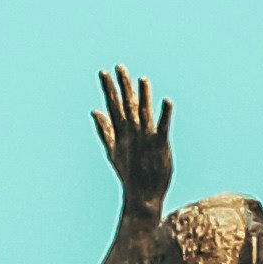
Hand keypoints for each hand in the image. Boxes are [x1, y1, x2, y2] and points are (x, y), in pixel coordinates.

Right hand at [93, 64, 171, 214]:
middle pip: (127, 105)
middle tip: (120, 67)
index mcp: (121, 133)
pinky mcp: (160, 146)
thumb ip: (104, 130)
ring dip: (143, 96)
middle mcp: (132, 133)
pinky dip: (164, 114)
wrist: (142, 196)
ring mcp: (146, 139)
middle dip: (123, 86)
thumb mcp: (112, 151)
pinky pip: (162, 127)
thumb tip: (95, 111)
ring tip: (143, 79)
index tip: (104, 72)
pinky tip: (167, 101)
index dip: (109, 89)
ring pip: (144, 112)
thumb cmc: (129, 174)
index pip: (113, 106)